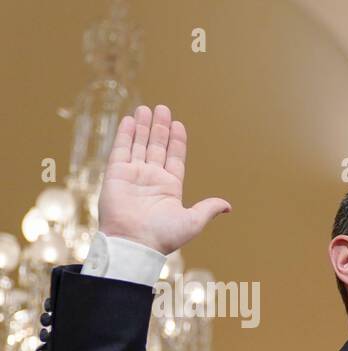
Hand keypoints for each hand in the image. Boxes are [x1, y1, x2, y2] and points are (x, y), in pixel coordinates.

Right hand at [98, 104, 230, 254]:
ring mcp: (133, 175)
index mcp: (170, 188)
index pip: (175, 158)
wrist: (134, 242)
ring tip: (146, 108)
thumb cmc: (163, 235)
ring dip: (142, 126)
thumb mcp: (193, 221)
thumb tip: (228, 206)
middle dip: (159, 128)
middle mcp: (151, 179)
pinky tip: (128, 120)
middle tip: (162, 108)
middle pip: (156, 147)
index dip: (177, 141)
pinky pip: (120, 149)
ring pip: (138, 145)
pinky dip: (125, 134)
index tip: (179, 124)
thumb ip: (208, 208)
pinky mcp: (116, 174)